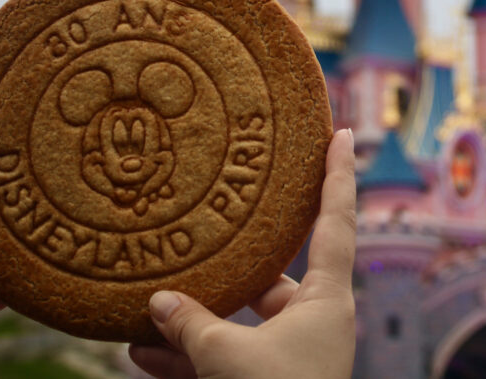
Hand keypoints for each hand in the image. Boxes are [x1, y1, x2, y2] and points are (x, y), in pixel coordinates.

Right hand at [129, 128, 356, 378]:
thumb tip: (158, 302)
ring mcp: (292, 356)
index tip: (343, 130)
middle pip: (268, 276)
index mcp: (327, 301)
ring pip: (238, 324)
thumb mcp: (229, 360)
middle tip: (195, 233)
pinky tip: (142, 357)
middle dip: (222, 268)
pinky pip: (226, 360)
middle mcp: (314, 322)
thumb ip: (193, 325)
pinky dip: (190, 358)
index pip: (336, 220)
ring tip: (144, 308)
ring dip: (193, 321)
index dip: (337, 174)